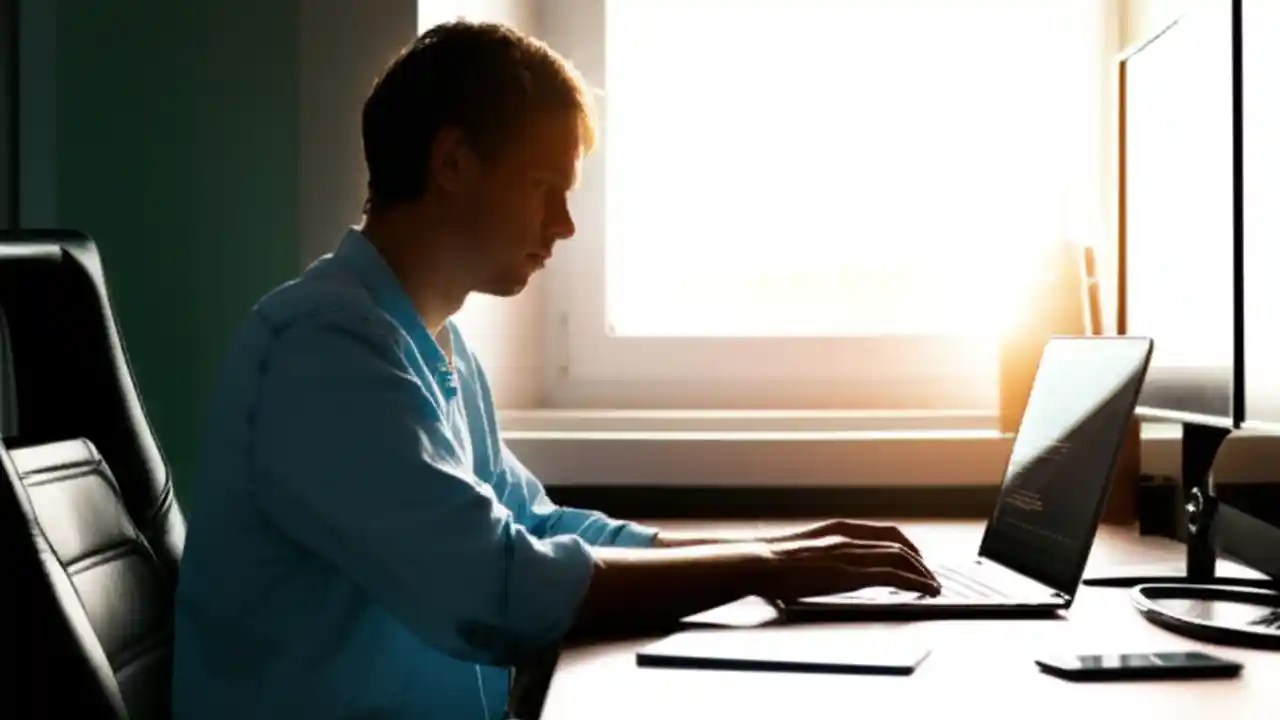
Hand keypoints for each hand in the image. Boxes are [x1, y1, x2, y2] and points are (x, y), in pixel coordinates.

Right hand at [761, 535, 940, 600]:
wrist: (755, 563)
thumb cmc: (767, 561)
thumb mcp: (797, 550)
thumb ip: (816, 554)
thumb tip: (818, 567)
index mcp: (836, 529)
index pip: (882, 532)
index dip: (905, 545)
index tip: (915, 557)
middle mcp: (847, 537)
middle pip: (897, 543)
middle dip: (919, 560)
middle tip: (929, 575)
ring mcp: (849, 554)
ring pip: (900, 557)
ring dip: (922, 572)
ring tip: (933, 586)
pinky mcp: (850, 574)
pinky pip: (893, 576)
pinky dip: (915, 582)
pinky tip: (925, 591)